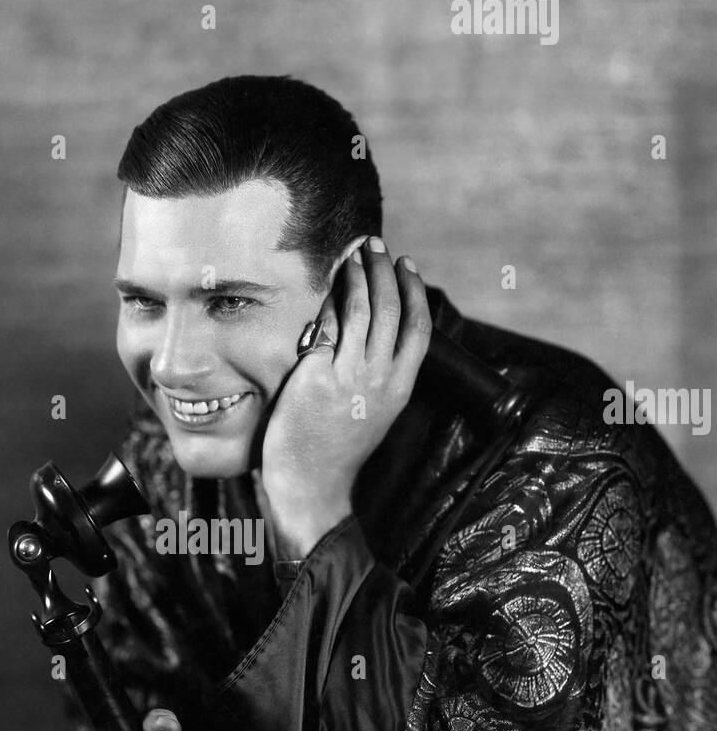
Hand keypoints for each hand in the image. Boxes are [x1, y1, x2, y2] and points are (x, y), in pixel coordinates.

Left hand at [261, 237, 431, 556]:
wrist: (312, 484)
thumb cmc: (338, 451)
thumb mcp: (374, 413)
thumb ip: (381, 378)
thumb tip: (378, 340)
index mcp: (401, 387)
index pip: (418, 327)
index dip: (414, 290)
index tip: (407, 265)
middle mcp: (381, 378)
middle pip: (392, 308)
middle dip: (385, 269)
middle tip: (376, 246)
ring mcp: (350, 376)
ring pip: (362, 309)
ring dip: (359, 274)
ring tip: (354, 254)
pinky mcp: (318, 375)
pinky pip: (328, 325)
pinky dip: (331, 300)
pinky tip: (328, 285)